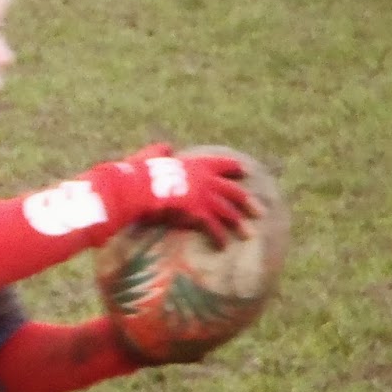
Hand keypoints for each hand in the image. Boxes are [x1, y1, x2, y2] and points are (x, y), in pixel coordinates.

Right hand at [86, 149, 258, 247]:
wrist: (132, 189)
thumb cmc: (135, 174)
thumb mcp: (149, 156)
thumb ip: (161, 151)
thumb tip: (167, 147)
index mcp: (195, 164)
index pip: (222, 164)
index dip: (234, 168)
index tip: (245, 172)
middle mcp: (204, 179)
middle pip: (233, 191)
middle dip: (248, 202)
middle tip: (260, 212)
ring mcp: (203, 196)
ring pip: (228, 211)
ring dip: (238, 223)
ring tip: (249, 234)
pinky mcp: (197, 212)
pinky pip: (213, 227)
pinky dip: (219, 236)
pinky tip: (224, 245)